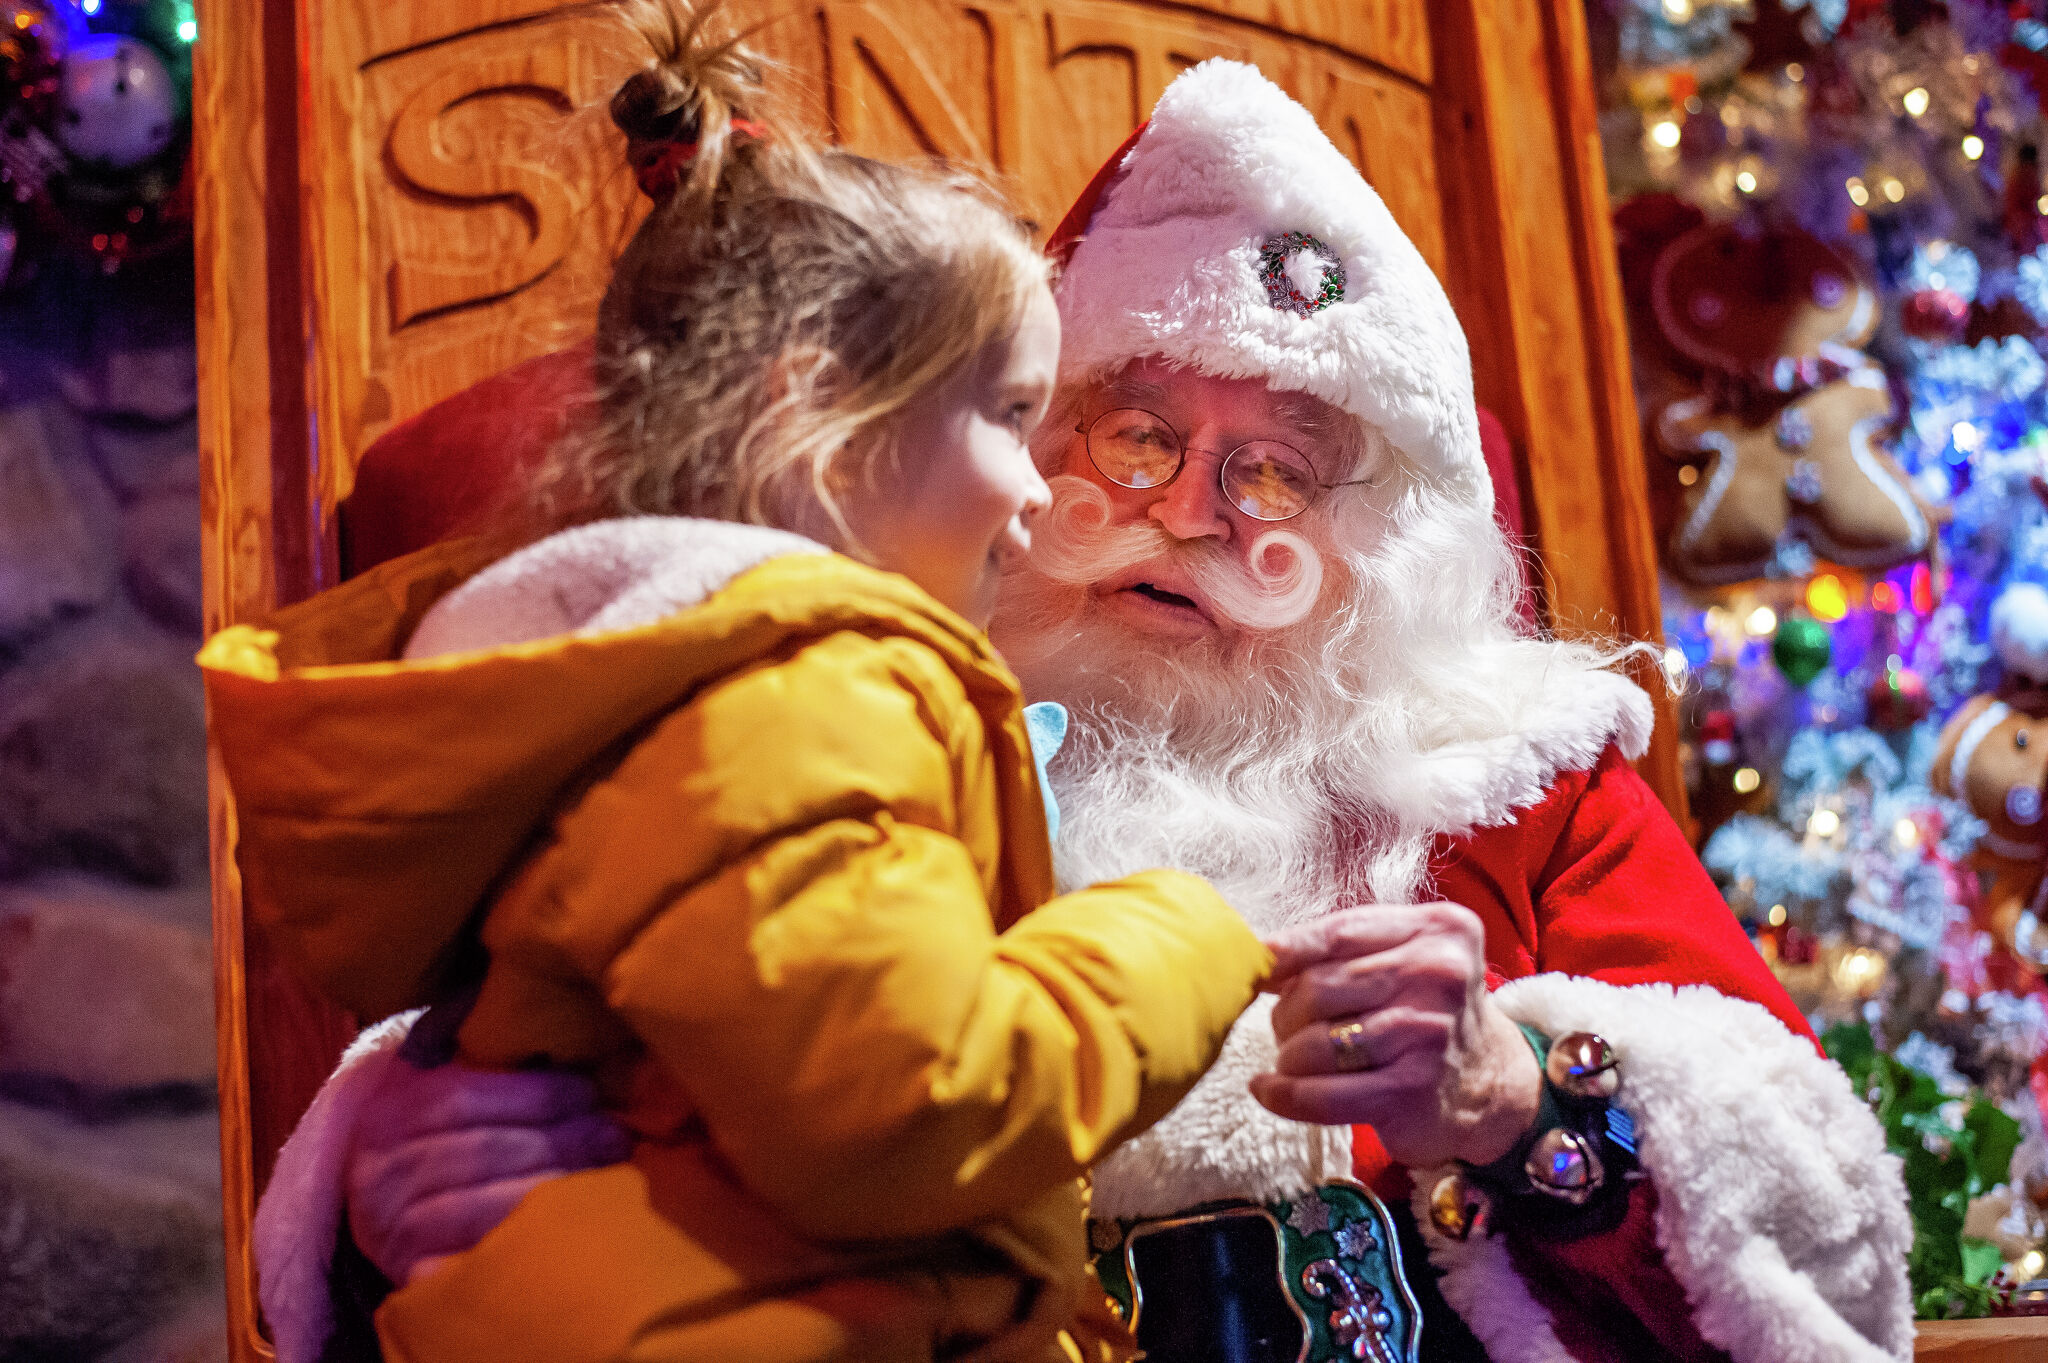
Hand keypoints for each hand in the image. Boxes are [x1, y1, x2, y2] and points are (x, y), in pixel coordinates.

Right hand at [345, 1059, 631, 1285]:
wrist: (384, 1210)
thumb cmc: (432, 1135)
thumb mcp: (436, 1081)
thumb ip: (472, 1048)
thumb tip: (530, 1023)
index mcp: (389, 1111)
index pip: (462, 1097)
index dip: (534, 1094)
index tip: (589, 1092)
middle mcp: (381, 1169)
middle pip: (480, 1151)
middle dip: (558, 1141)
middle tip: (614, 1137)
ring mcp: (391, 1227)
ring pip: (479, 1207)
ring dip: (550, 1189)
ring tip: (604, 1175)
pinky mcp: (411, 1274)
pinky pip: (471, 1261)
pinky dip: (519, 1243)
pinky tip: (563, 1227)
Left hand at [1247, 902, 1540, 1168]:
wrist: (1491, 1085)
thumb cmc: (1425, 1012)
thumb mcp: (1404, 959)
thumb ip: (1345, 948)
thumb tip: (1258, 955)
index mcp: (1438, 929)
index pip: (1339, 931)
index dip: (1285, 950)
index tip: (1252, 964)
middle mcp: (1439, 975)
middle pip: (1318, 987)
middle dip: (1286, 1011)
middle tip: (1288, 1027)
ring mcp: (1427, 1035)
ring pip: (1314, 1043)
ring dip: (1288, 1055)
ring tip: (1295, 1059)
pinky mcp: (1411, 1092)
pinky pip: (1322, 1094)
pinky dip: (1283, 1094)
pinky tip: (1270, 1090)